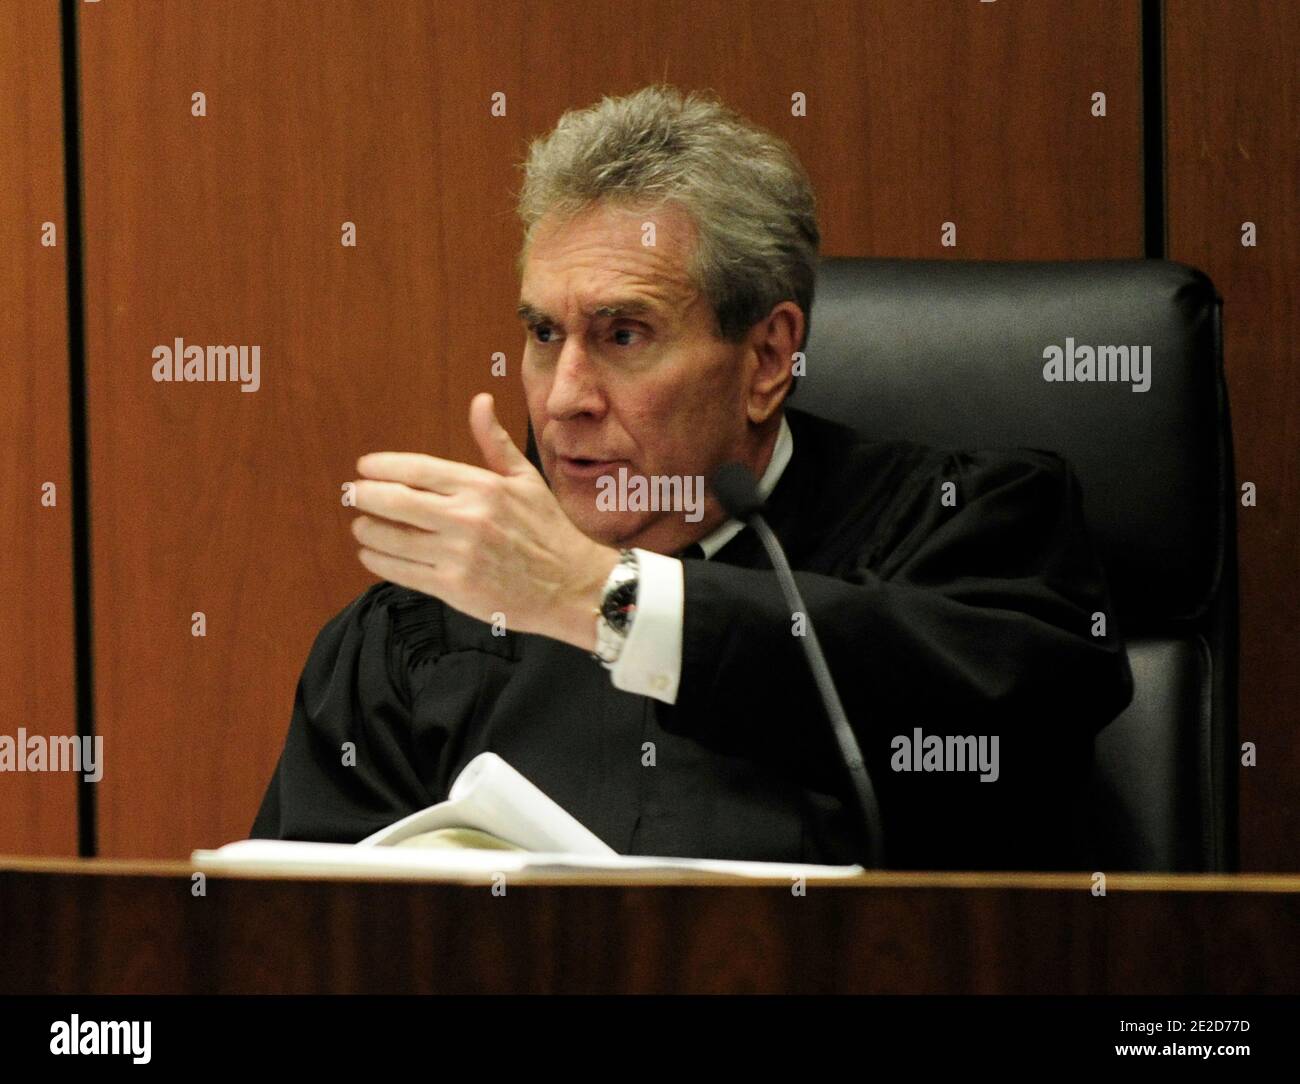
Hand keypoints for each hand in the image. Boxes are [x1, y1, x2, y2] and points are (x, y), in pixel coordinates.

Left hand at [350, 393, 619, 649]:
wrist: (573, 586)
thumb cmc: (549, 531)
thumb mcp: (526, 479)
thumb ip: (494, 442)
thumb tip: (480, 401)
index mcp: (483, 487)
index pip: (417, 470)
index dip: (383, 467)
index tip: (365, 468)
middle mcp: (467, 518)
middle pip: (395, 501)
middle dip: (364, 496)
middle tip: (353, 494)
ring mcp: (459, 555)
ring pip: (392, 539)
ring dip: (367, 530)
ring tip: (362, 525)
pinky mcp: (454, 588)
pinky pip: (402, 571)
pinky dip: (379, 560)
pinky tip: (373, 553)